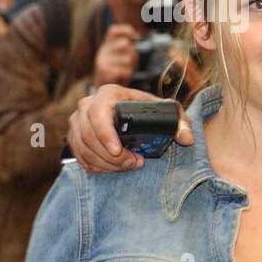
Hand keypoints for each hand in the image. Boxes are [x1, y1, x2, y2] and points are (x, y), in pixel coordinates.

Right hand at [67, 84, 192, 173]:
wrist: (137, 114)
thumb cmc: (154, 112)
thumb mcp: (171, 113)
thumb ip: (181, 124)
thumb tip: (186, 138)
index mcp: (109, 93)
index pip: (98, 113)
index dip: (105, 134)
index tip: (119, 151)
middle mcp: (88, 103)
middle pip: (88, 134)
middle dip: (110, 155)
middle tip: (133, 163)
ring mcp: (78, 120)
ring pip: (82, 147)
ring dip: (106, 163)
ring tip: (129, 165)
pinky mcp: (75, 136)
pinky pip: (79, 156)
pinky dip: (96, 166)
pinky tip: (114, 168)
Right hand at [92, 23, 141, 87]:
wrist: (102, 86)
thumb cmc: (115, 69)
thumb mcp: (118, 55)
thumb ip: (127, 47)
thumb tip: (139, 39)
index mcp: (107, 44)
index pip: (114, 30)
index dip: (127, 30)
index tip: (137, 38)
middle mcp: (103, 50)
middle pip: (125, 44)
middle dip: (133, 53)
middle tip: (132, 62)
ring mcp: (103, 61)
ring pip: (127, 58)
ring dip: (131, 65)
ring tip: (126, 70)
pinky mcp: (105, 72)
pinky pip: (125, 70)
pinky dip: (128, 74)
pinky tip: (124, 76)